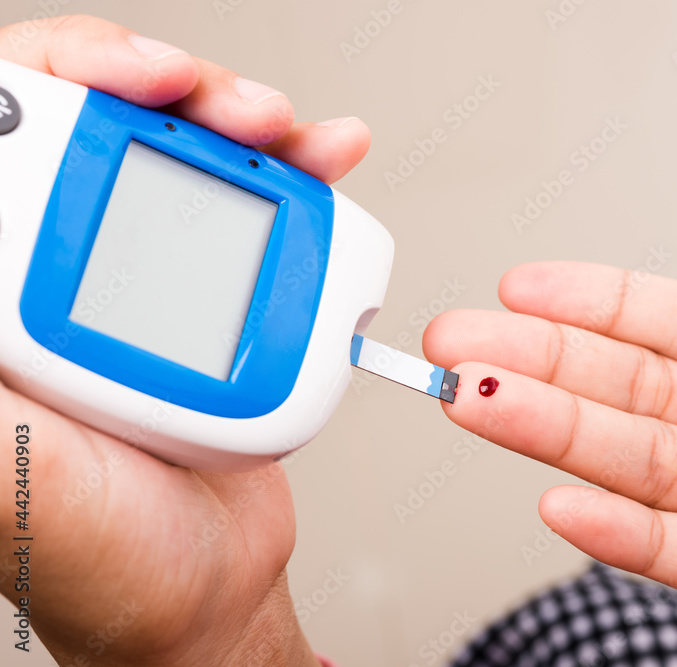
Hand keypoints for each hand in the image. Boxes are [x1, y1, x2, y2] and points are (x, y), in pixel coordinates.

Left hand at [0, 15, 369, 665]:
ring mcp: (140, 280)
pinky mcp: (210, 296)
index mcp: (1, 297)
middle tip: (236, 111)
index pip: (4, 133)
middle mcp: (60, 274)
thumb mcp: (16, 477)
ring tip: (292, 136)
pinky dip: (295, 176)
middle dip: (172, 93)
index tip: (142, 84)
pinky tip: (323, 164)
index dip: (66, 80)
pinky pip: (249, 212)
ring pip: (181, 155)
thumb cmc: (107, 555)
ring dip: (241, 124)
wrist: (207, 593)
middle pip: (101, 127)